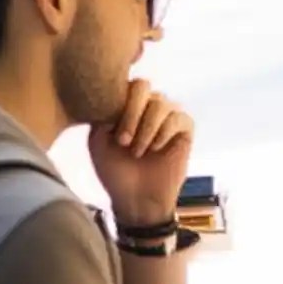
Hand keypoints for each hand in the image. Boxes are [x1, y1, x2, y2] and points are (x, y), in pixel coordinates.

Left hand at [89, 79, 193, 225]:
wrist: (136, 199)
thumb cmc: (114, 171)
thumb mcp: (98, 141)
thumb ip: (103, 114)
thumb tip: (114, 95)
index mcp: (125, 105)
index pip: (123, 84)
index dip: (117, 104)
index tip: (110, 133)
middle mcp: (147, 106)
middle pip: (143, 86)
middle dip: (132, 113)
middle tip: (124, 141)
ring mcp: (167, 116)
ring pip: (161, 103)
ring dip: (146, 128)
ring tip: (137, 151)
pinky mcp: (185, 130)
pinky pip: (179, 118)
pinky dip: (164, 132)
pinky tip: (154, 149)